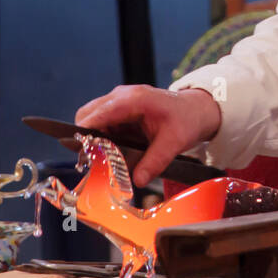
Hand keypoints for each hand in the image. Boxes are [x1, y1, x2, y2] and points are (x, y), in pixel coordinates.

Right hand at [74, 85, 222, 186]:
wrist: (197, 110)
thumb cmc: (187, 120)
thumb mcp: (174, 143)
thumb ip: (155, 161)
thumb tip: (138, 180)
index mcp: (134, 99)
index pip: (98, 113)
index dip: (85, 132)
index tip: (80, 152)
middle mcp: (122, 96)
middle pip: (88, 114)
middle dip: (87, 137)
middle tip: (94, 160)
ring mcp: (120, 101)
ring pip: (92, 120)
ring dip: (95, 139)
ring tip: (106, 159)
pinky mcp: (121, 110)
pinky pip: (103, 124)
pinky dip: (103, 138)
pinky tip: (115, 152)